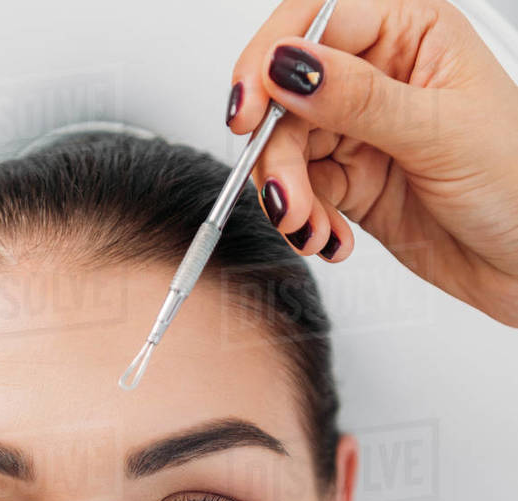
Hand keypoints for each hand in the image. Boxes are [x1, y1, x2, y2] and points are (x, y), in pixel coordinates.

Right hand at [226, 0, 517, 325]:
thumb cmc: (517, 182)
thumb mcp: (439, 131)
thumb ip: (358, 98)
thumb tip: (288, 67)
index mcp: (410, 32)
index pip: (316, 21)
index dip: (270, 61)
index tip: (249, 108)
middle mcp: (380, 76)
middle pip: (288, 96)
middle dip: (277, 154)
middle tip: (286, 198)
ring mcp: (362, 131)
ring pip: (287, 151)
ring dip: (288, 198)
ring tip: (312, 230)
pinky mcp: (352, 184)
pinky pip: (302, 195)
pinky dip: (305, 223)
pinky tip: (331, 239)